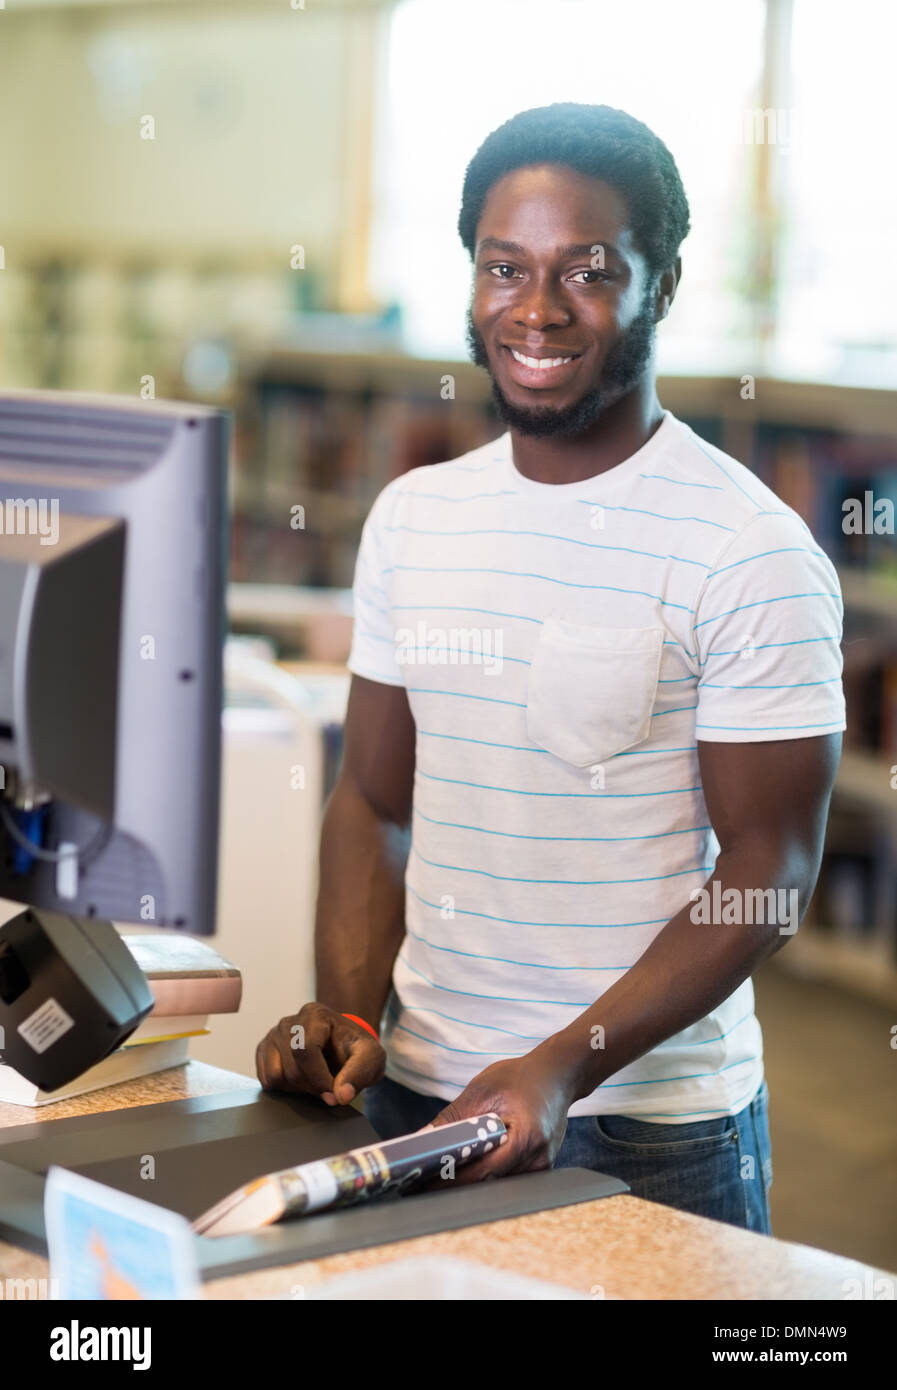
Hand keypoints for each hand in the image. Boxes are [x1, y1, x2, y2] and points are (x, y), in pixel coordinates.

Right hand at [255, 1002, 385, 1105]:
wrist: (343, 1048)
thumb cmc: (356, 1050)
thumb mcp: (371, 1058)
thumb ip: (359, 1074)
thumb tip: (341, 1095)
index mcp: (315, 1014)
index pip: (306, 1050)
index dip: (319, 1078)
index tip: (333, 1093)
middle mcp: (290, 1021)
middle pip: (291, 1067)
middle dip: (311, 1086)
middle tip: (328, 1088)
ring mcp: (274, 1035)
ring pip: (275, 1075)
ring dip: (297, 1088)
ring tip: (314, 1081)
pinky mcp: (264, 1050)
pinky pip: (265, 1079)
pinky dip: (283, 1088)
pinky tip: (300, 1080)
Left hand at [428, 1051, 571, 1182]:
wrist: (557, 1074)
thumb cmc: (521, 1078)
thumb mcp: (483, 1090)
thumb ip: (454, 1118)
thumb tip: (423, 1141)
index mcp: (526, 1139)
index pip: (482, 1172)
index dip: (450, 1180)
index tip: (423, 1183)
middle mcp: (538, 1159)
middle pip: (489, 1184)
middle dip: (455, 1185)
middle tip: (424, 1182)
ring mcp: (542, 1167)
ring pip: (497, 1184)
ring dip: (471, 1181)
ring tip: (441, 1174)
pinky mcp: (540, 1167)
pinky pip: (507, 1178)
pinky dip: (487, 1174)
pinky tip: (468, 1166)